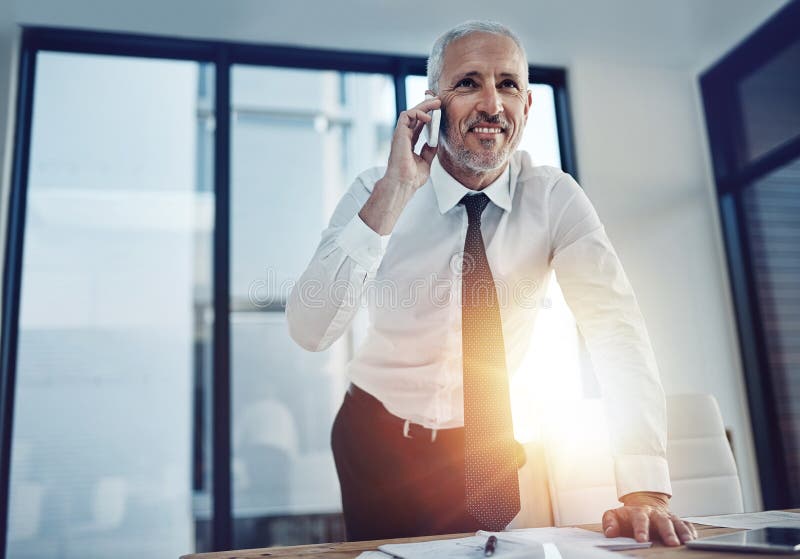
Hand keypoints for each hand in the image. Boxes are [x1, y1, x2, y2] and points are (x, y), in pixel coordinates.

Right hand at [359, 96, 440, 234]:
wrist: (403, 184)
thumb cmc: (411, 177)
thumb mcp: (425, 162)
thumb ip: (429, 150)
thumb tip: (435, 141)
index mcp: (409, 143)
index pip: (418, 124)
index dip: (427, 114)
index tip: (438, 109)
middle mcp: (404, 136)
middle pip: (415, 115)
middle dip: (426, 105)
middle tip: (439, 100)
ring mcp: (401, 134)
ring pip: (411, 112)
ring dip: (424, 105)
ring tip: (437, 102)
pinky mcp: (399, 133)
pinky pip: (407, 115)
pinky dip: (418, 112)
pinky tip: (429, 116)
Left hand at [602, 492, 696, 546]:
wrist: (643, 503)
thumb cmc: (628, 515)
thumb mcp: (615, 515)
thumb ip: (610, 522)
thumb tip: (609, 532)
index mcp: (639, 512)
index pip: (640, 519)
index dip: (641, 529)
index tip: (641, 540)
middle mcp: (655, 513)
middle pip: (663, 521)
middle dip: (667, 532)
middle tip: (672, 543)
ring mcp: (668, 516)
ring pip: (677, 522)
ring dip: (682, 532)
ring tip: (687, 542)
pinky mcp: (677, 520)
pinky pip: (686, 524)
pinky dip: (690, 531)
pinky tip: (693, 539)